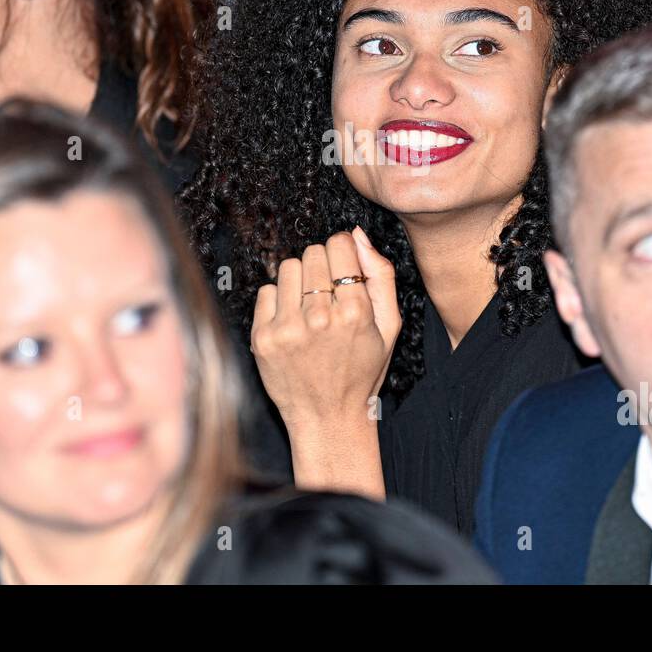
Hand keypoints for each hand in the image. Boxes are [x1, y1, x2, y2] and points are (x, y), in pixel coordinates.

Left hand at [250, 226, 400, 432]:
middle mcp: (319, 318)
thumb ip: (381, 275)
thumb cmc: (362, 371)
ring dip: (299, 281)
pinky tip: (292, 322)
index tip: (344, 271)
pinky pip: (266, 291)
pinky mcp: (262, 338)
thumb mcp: (390, 326)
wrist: (328, 417)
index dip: (343, 253)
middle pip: (312, 252)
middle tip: (328, 293)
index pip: (339, 244)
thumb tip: (357, 234)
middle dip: (322, 266)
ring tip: (309, 308)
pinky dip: (278, 301)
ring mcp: (287, 329)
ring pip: (288, 267)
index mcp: (355, 312)